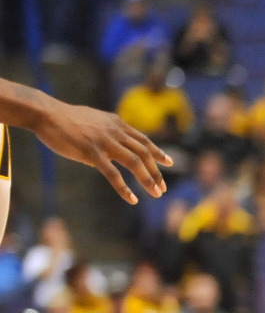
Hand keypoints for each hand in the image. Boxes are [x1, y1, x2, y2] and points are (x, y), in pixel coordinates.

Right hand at [30, 98, 171, 203]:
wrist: (46, 113)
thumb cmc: (66, 118)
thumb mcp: (95, 120)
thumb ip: (108, 130)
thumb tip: (115, 141)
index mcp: (117, 124)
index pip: (144, 140)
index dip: (158, 152)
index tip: (170, 162)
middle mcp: (116, 132)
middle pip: (144, 154)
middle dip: (156, 172)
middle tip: (163, 188)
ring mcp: (105, 142)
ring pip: (135, 163)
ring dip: (148, 180)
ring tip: (156, 194)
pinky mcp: (92, 153)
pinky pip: (113, 174)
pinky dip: (124, 188)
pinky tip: (132, 199)